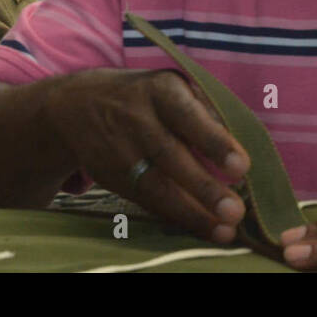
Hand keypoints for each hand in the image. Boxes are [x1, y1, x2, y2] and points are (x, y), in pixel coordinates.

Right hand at [49, 68, 250, 243]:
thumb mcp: (170, 87)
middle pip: (170, 155)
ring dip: (192, 212)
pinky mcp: (111, 176)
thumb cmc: (145, 97)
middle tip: (234, 211)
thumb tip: (239, 144)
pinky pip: (146, 200)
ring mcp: (120, 150)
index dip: (214, 141)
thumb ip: (203, 111)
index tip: (241, 167)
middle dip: (204, 186)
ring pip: (156, 186)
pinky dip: (175, 216)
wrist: (75, 106)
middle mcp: (136, 119)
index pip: (188, 116)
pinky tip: (202, 228)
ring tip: (223, 230)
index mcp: (160, 90)